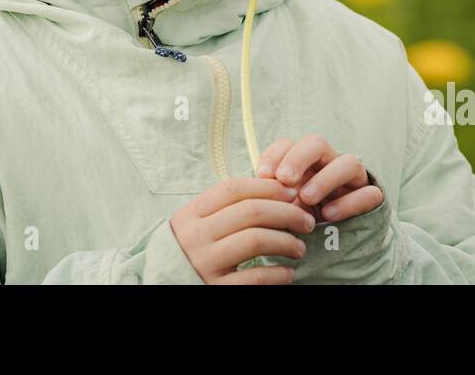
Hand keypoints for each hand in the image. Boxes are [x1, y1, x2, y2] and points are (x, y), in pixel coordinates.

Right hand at [169, 177, 317, 283]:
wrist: (168, 281)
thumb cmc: (193, 248)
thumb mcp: (200, 222)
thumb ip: (229, 207)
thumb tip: (277, 191)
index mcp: (193, 213)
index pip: (234, 189)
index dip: (268, 187)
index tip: (292, 192)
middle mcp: (198, 235)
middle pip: (251, 212)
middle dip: (286, 213)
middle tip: (305, 221)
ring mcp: (205, 263)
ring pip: (255, 240)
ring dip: (286, 242)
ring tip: (299, 248)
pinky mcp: (216, 288)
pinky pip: (255, 278)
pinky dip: (277, 274)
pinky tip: (287, 273)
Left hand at [256, 134, 383, 224]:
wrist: (337, 244)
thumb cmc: (302, 220)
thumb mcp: (283, 208)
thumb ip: (272, 196)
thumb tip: (254, 189)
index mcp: (302, 163)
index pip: (288, 144)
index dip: (274, 155)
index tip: (262, 175)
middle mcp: (328, 164)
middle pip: (317, 143)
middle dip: (299, 157)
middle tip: (284, 179)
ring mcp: (352, 180)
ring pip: (348, 163)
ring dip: (325, 179)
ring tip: (306, 198)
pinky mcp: (372, 198)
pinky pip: (369, 193)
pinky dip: (350, 202)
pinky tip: (329, 215)